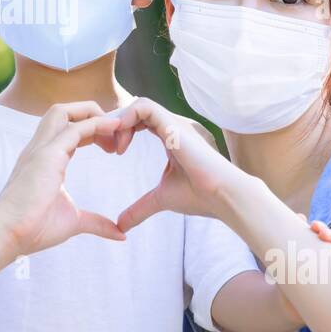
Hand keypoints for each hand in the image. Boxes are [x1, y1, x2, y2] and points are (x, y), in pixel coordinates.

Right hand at [0, 101, 126, 256]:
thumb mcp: (73, 221)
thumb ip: (96, 222)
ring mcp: (41, 149)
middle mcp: (39, 149)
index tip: (112, 147)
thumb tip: (120, 234)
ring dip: (91, 113)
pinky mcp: (47, 155)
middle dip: (91, 114)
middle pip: (63, 112)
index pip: (67, 130)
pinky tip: (114, 130)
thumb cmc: (34, 230)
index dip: (92, 131)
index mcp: (43, 160)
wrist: (8, 235)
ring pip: (63, 110)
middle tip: (115, 136)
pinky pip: (75, 128)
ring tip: (115, 129)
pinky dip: (97, 123)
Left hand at [106, 97, 244, 230]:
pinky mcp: (174, 125)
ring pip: (138, 105)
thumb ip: (140, 208)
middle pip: (135, 110)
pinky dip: (128, 117)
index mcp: (169, 137)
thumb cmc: (199, 196)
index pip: (139, 121)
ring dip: (120, 122)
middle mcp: (172, 126)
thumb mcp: (161, 199)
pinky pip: (144, 107)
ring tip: (115, 148)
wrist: (223, 197)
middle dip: (116, 125)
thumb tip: (121, 226)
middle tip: (107, 149)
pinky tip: (121, 141)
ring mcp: (174, 123)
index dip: (120, 131)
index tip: (111, 152)